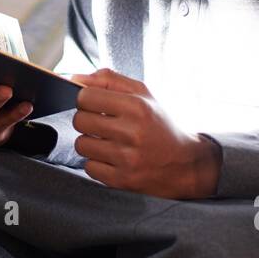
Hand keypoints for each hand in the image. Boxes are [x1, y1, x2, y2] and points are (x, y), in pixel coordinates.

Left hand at [69, 68, 220, 198]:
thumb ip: (108, 80)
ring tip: (108, 142)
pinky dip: (97, 163)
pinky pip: (89, 167)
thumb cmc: (159, 125)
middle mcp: (132, 132)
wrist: (185, 164)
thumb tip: (74, 77)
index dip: (87, 99)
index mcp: (138, 106)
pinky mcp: (123, 180)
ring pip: (81, 144)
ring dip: (90, 142)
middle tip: (102, 123)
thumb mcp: (143, 94)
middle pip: (79, 120)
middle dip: (87, 120)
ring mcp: (127, 158)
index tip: (96, 105)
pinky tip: (113, 159)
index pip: (85, 96)